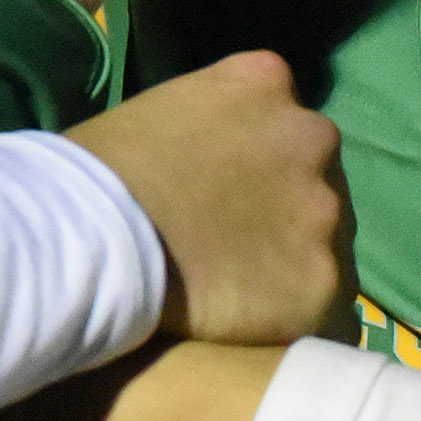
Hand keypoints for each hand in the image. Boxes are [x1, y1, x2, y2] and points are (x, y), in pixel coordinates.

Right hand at [68, 51, 349, 343]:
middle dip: (285, 216)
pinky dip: (297, 327)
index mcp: (265, 82)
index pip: (284, 122)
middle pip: (316, 183)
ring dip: (294, 271)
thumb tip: (209, 162)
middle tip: (232, 254)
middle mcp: (312, 137)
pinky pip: (330, 316)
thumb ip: (205, 125)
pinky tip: (254, 338)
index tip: (227, 199)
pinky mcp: (325, 285)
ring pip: (329, 249)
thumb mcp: (157, 113)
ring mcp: (326, 212)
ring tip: (238, 302)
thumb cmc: (93, 179)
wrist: (89, 242)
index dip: (258, 168)